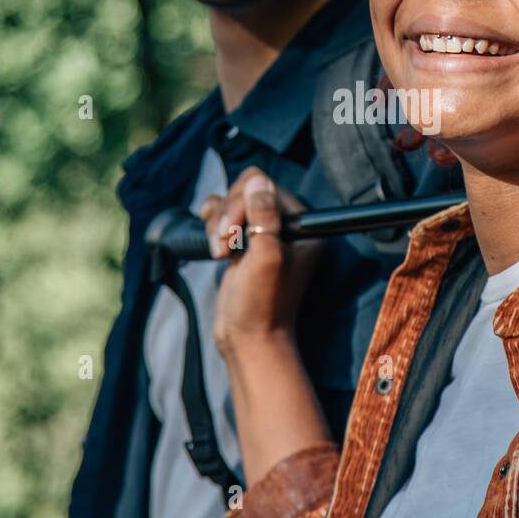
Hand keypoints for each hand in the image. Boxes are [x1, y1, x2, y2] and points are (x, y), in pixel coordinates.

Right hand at [199, 167, 322, 355]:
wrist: (248, 338)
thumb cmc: (262, 303)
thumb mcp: (266, 256)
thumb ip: (264, 216)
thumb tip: (258, 179)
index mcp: (304, 225)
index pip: (267, 186)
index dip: (244, 202)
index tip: (234, 232)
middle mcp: (287, 225)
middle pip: (246, 190)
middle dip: (229, 214)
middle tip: (225, 246)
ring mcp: (264, 233)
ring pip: (231, 202)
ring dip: (219, 224)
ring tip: (221, 252)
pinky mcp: (244, 243)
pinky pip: (224, 216)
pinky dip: (214, 226)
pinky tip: (215, 246)